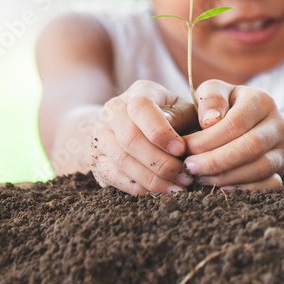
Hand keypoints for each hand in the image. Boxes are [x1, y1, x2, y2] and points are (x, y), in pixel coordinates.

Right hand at [90, 79, 197, 194]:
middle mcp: (113, 111)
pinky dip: (139, 187)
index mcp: (138, 92)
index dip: (160, 131)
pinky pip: (114, 176)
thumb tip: (187, 143)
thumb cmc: (174, 116)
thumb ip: (187, 119)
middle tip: (184, 176)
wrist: (140, 124)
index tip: (181, 150)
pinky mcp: (96, 158)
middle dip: (160, 162)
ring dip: (152, 178)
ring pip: (122, 160)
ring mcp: (101, 135)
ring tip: (177, 188)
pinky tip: (159, 191)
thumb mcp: (185, 110)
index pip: (141, 108)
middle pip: (130, 139)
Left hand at [181, 80, 283, 190]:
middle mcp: (278, 124)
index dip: (207, 140)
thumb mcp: (215, 92)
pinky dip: (245, 189)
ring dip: (227, 177)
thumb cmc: (225, 105)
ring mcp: (283, 147)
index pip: (235, 124)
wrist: (252, 119)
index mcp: (262, 100)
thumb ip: (210, 99)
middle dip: (216, 161)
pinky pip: (270, 184)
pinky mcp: (281, 168)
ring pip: (261, 168)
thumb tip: (209, 121)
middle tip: (189, 168)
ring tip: (201, 178)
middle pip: (250, 147)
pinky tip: (221, 189)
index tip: (184, 148)